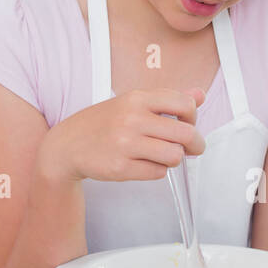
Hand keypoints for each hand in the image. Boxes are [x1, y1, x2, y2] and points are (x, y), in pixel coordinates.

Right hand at [38, 87, 205, 184]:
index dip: (193, 117)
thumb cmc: (104, 123)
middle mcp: (132, 119)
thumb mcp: (132, 103)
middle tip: (193, 148)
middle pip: (185, 134)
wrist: (68, 145)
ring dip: (174, 158)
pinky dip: (157, 170)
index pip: (184, 104)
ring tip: (163, 155)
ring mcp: (125, 144)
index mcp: (137, 98)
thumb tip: (200, 95)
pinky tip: (145, 163)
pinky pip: (157, 173)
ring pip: (174, 156)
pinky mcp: (120, 167)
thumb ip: (167, 99)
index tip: (187, 123)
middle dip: (195, 144)